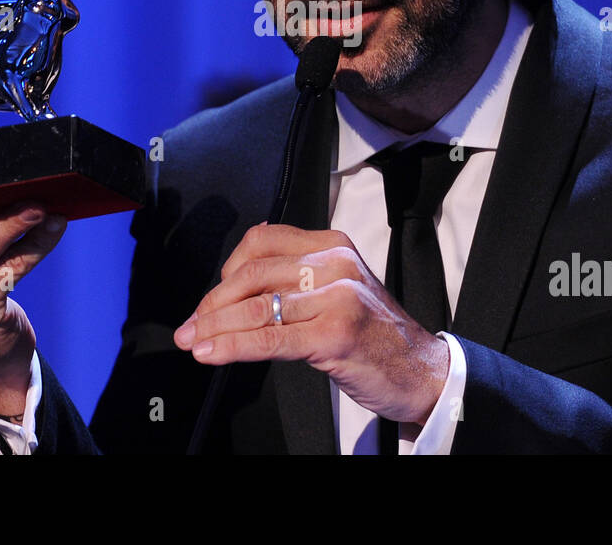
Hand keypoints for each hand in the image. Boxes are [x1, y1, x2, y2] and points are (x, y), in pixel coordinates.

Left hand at [172, 222, 449, 424]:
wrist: (421, 370)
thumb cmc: (375, 334)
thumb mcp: (338, 288)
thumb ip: (297, 276)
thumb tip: (233, 283)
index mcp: (332, 244)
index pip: (262, 242)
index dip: (227, 270)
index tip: (210, 298)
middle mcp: (335, 264)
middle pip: (253, 275)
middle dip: (213, 303)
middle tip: (190, 326)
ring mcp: (338, 298)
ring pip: (257, 308)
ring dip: (214, 327)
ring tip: (192, 341)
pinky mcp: (335, 334)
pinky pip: (270, 339)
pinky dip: (232, 347)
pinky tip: (211, 353)